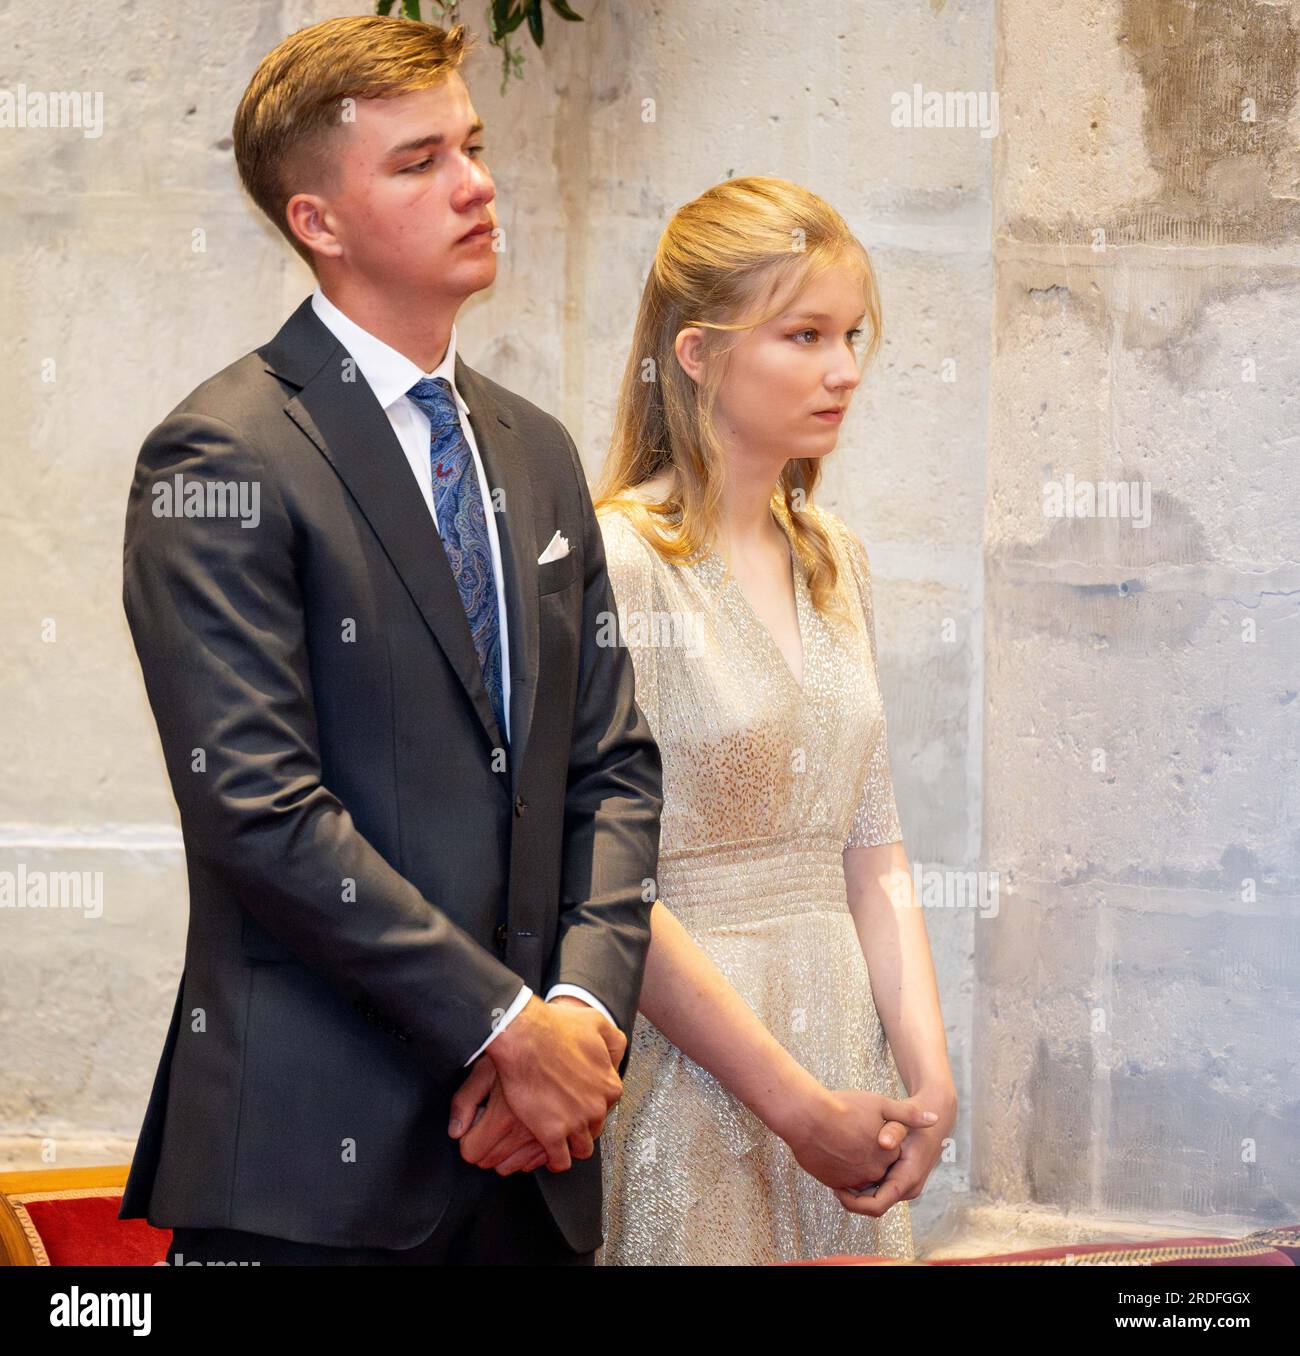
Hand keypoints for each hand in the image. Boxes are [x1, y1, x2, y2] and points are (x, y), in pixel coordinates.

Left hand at [448, 1052, 550, 1174]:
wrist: (562, 1040)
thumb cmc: (522, 1049)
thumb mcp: (484, 1069)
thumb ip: (464, 1101)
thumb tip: (455, 1131)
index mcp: (504, 1118)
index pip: (471, 1152)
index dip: (469, 1139)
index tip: (475, 1126)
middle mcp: (528, 1132)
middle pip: (494, 1163)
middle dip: (488, 1147)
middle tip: (495, 1122)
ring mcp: (552, 1135)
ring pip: (522, 1167)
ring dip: (514, 1154)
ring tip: (515, 1127)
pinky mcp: (570, 1133)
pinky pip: (552, 1161)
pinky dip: (541, 1153)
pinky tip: (538, 1130)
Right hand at [449, 996, 623, 1172]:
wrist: (524, 1036)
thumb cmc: (555, 1026)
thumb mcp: (597, 1023)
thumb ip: (615, 1043)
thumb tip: (617, 1059)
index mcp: (609, 1084)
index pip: (609, 1104)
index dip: (593, 1102)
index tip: (581, 1100)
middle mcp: (597, 1107)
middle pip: (595, 1127)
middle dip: (583, 1124)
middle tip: (568, 1118)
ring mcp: (575, 1123)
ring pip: (581, 1148)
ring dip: (572, 1145)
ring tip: (560, 1139)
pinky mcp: (551, 1134)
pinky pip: (560, 1160)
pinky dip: (555, 1160)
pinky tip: (548, 1152)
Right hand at [785, 1087, 939, 1195]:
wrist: (806, 1116)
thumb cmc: (843, 1107)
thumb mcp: (880, 1104)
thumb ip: (909, 1115)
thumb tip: (935, 1119)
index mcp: (887, 1156)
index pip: (892, 1155)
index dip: (882, 1139)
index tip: (872, 1128)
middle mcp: (872, 1173)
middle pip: (876, 1167)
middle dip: (869, 1154)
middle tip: (856, 1135)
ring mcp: (852, 1180)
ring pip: (859, 1177)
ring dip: (856, 1164)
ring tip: (844, 1141)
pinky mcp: (832, 1183)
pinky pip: (842, 1182)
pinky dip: (840, 1170)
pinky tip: (832, 1148)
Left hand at [833, 1082, 956, 1217]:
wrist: (933, 1120)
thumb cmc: (916, 1119)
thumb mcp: (905, 1120)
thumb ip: (894, 1129)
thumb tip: (884, 1142)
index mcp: (908, 1178)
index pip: (876, 1206)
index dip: (853, 1203)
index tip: (835, 1188)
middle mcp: (908, 1188)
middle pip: (873, 1205)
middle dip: (851, 1198)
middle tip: (830, 1181)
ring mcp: (904, 1186)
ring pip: (874, 1198)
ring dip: (856, 1192)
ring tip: (835, 1175)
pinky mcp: (899, 1181)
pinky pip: (878, 1189)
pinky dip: (862, 1184)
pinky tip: (847, 1169)